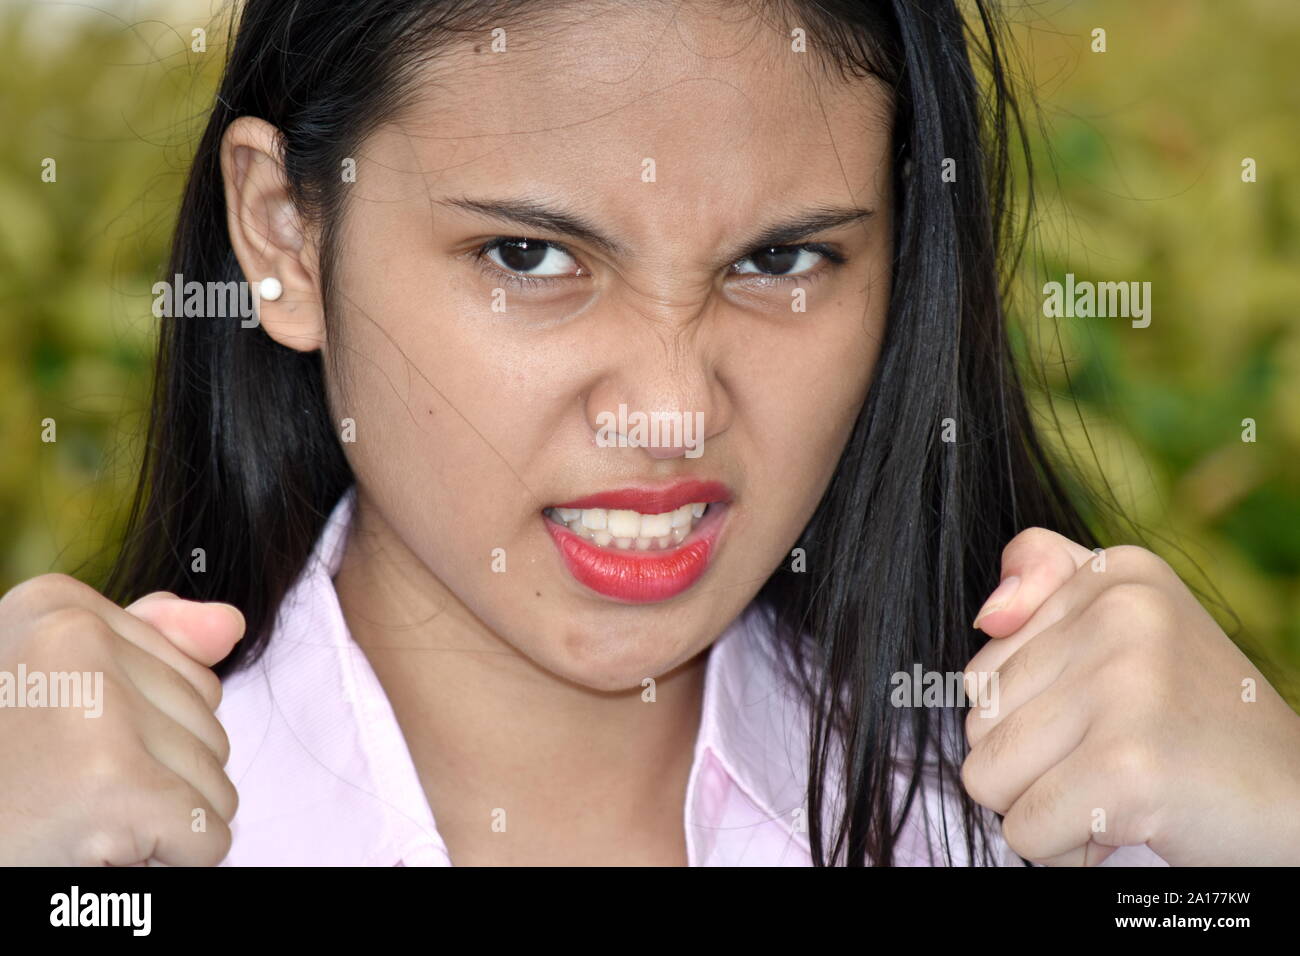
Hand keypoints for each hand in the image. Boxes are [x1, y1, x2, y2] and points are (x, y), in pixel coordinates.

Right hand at [0, 574, 242, 864]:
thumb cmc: (3, 766)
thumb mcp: (57, 688)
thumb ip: (145, 650)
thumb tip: (234, 624)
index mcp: (56, 605)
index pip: (194, 672)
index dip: (146, 735)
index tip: (62, 744)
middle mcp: (74, 640)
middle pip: (209, 723)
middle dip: (159, 775)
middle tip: (66, 789)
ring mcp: (97, 711)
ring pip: (216, 780)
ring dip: (161, 821)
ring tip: (77, 817)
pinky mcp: (119, 787)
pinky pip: (210, 835)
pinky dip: (168, 862)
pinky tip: (98, 851)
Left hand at [961, 528, 1299, 864]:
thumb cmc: (1191, 725)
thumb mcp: (1127, 626)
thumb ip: (1044, 583)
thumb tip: (987, 615)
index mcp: (1118, 573)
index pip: (985, 651)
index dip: (1029, 705)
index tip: (1104, 706)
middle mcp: (1122, 612)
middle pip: (979, 716)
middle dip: (1032, 760)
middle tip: (1115, 756)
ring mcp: (1126, 685)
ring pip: (986, 773)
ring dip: (1040, 805)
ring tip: (1114, 789)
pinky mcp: (1128, 765)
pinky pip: (1025, 827)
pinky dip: (1064, 849)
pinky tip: (1125, 824)